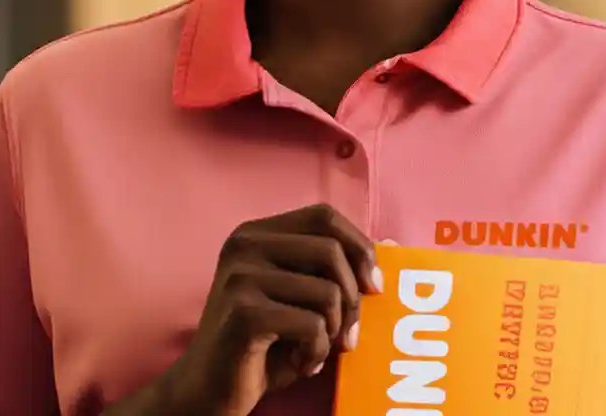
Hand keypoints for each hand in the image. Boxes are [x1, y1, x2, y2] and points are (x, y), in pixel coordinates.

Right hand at [166, 204, 381, 415]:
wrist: (209, 389)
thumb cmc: (264, 344)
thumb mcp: (302, 299)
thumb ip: (337, 271)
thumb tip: (396, 243)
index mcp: (257, 232)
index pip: (324, 216)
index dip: (359, 246)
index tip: (373, 286)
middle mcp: (244, 244)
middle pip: (331, 251)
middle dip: (353, 299)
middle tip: (347, 334)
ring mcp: (240, 276)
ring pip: (327, 292)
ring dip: (334, 332)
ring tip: (315, 350)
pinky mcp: (243, 313)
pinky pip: (312, 326)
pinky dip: (317, 352)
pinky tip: (299, 363)